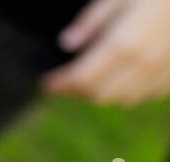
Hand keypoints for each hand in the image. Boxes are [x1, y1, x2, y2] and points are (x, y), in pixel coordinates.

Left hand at [41, 0, 169, 106]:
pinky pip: (146, 95)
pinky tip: (120, 79)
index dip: (59, 84)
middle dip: (75, 92)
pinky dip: (127, 92)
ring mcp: (162, 72)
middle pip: (98, 95)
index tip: (46, 81)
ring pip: (121, 99)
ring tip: (88, 81)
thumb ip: (91, 20)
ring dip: (100, 94)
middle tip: (63, 83)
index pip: (80, 80)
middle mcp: (142, 65)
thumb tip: (67, 43)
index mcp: (123, 46)